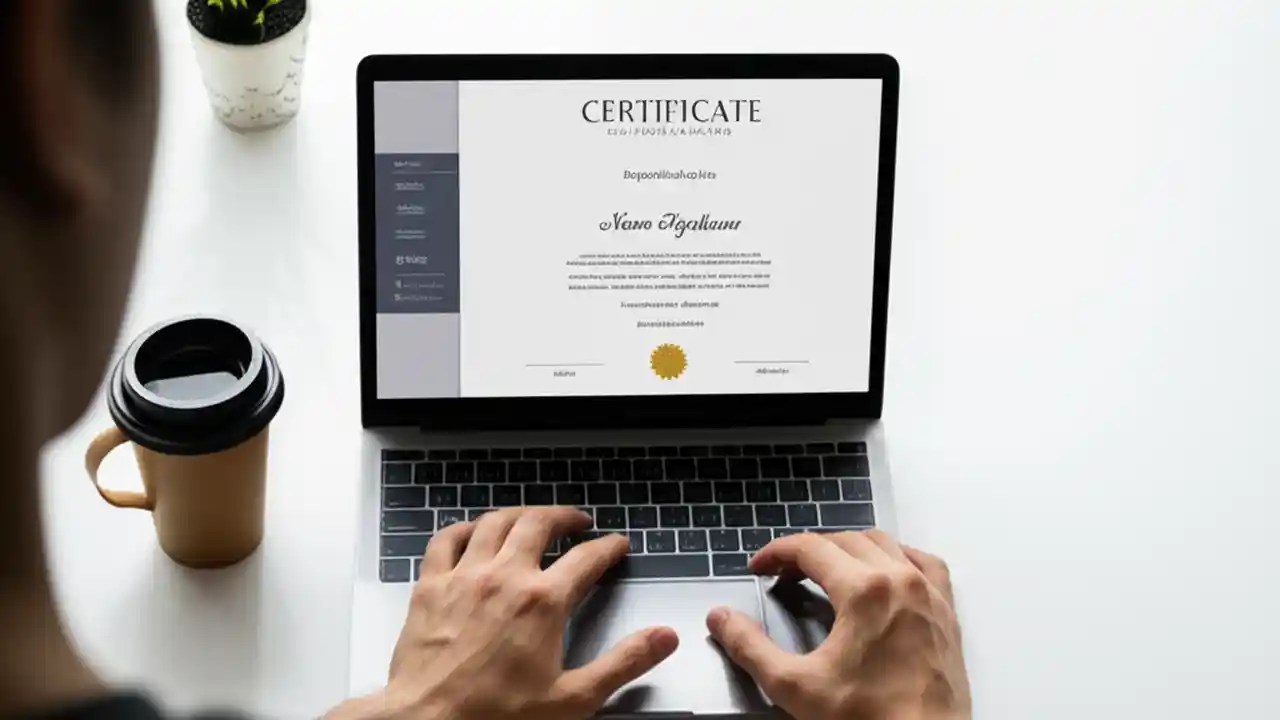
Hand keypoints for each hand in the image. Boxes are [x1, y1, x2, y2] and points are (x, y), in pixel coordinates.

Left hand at [330, 508, 678, 719]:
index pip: (587, 558)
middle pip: (539, 523)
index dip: (608, 547)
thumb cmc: (495, 716)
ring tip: (533, 517)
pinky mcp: (430, 586)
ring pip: (495, 522)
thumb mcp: (573, 699)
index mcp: (543, 602)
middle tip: (578, 521)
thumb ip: (623, 663)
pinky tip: (474, 531)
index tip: (616, 544)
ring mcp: (464, 576)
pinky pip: (447, 539)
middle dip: (564, 517)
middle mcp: (505, 577)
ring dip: (520, 514)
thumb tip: (663, 638)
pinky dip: (464, 528)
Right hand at [706, 530, 969, 719]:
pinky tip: (889, 571)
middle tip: (784, 571)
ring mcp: (928, 594)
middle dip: (809, 550)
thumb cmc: (870, 718)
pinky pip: (925, 564)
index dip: (777, 552)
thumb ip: (750, 648)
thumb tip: (721, 619)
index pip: (810, 548)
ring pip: (885, 544)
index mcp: (863, 591)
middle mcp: (900, 580)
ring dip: (851, 547)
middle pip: (845, 540)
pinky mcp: (946, 612)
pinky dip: (901, 557)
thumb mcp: (796, 687)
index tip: (760, 566)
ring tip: (829, 568)